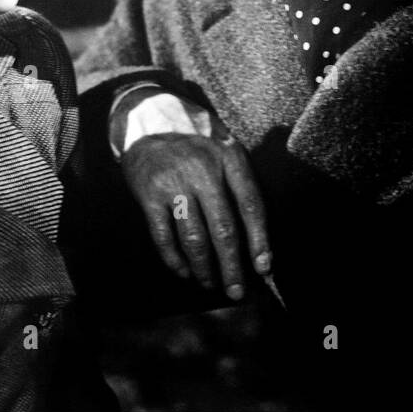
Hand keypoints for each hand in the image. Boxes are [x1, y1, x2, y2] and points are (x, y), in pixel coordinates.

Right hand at [119, 128, 271, 300]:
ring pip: (194, 238)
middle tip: (236, 291)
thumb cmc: (195, 141)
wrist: (148, 120)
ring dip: (204, 268)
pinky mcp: (149, 195)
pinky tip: (184, 272)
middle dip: (232, 266)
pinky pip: (163, 237)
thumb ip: (242, 181)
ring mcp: (174, 184)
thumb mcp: (225, 147)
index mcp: (228, 158)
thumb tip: (258, 236)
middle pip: (223, 229)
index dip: (259, 240)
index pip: (250, 205)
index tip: (264, 267)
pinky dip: (174, 260)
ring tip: (210, 283)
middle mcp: (203, 171)